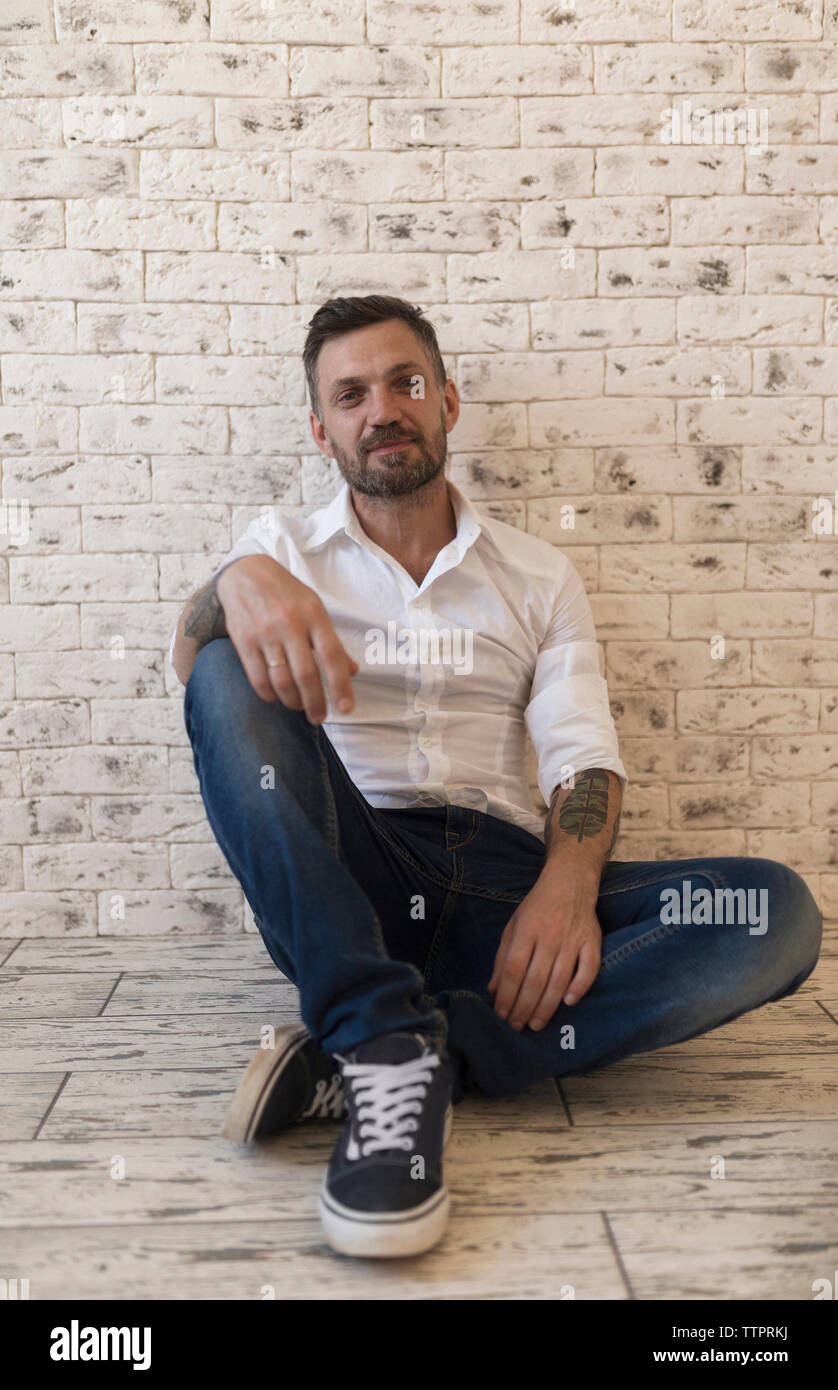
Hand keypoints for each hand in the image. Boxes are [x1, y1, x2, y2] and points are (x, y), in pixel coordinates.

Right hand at [215, 554, 358, 720]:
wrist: (246, 574)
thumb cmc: (286, 594)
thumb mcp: (315, 608)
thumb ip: (332, 641)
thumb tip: (352, 671)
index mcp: (314, 615)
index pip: (332, 656)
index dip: (340, 686)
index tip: (346, 708)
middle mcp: (290, 624)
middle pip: (306, 674)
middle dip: (316, 703)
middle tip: (320, 717)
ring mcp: (265, 633)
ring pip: (282, 680)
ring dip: (293, 701)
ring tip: (299, 707)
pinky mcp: (243, 641)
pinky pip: (258, 678)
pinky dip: (269, 694)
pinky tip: (276, 696)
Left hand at [487, 868, 601, 1031]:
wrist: (570, 882)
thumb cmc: (537, 907)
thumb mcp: (513, 926)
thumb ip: (502, 957)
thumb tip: (493, 990)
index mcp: (526, 929)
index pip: (513, 969)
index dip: (506, 995)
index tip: (501, 1015)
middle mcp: (549, 935)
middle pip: (535, 979)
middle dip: (523, 1007)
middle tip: (516, 1027)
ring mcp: (572, 939)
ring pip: (559, 979)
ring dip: (547, 1006)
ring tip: (536, 1024)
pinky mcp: (593, 941)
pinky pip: (589, 968)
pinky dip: (580, 986)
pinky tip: (569, 1002)